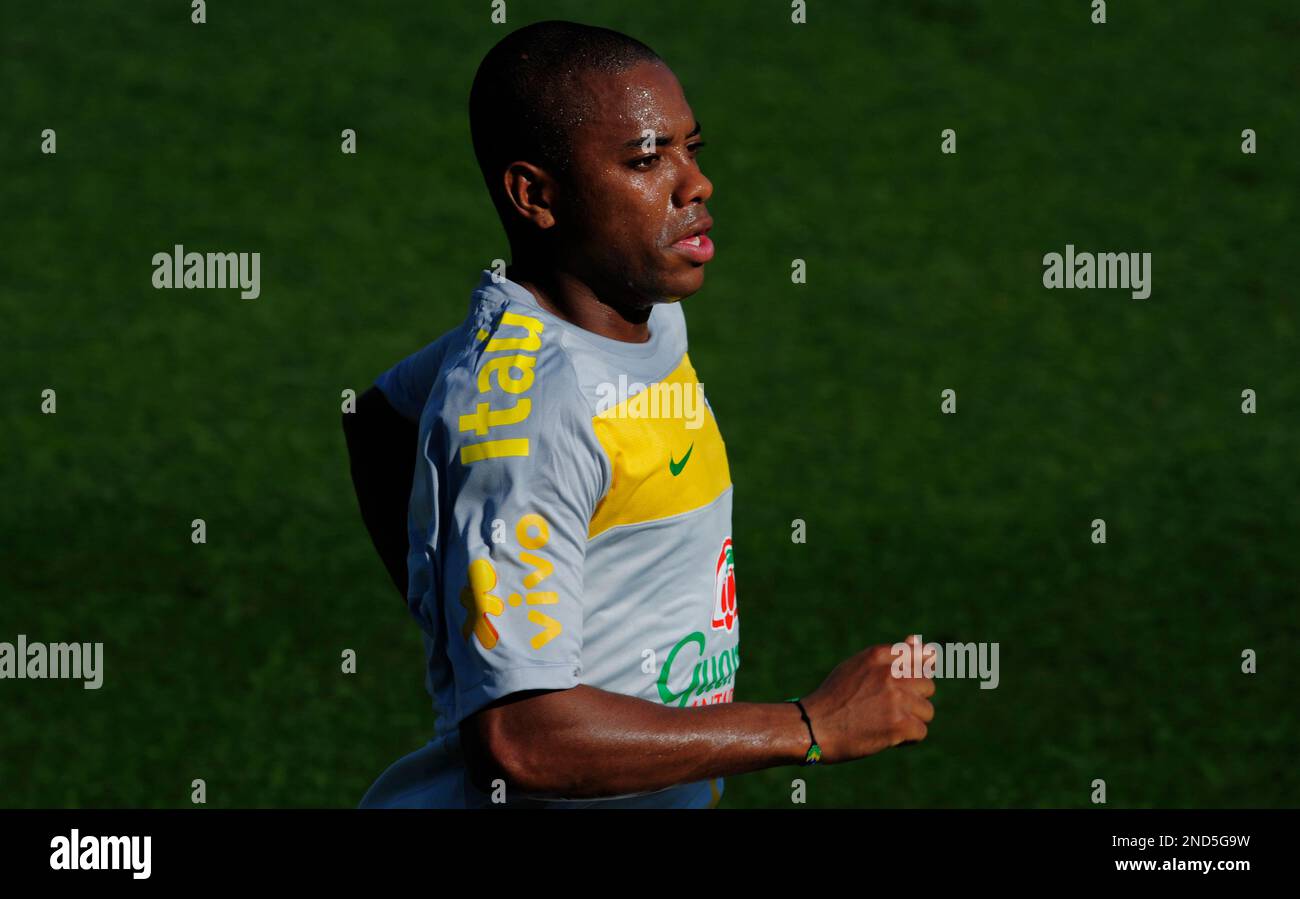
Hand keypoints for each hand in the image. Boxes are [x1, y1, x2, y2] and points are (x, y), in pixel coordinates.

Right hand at [801, 634, 936, 763]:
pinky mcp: (898, 724)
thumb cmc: (836, 697)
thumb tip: (932, 651)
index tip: (897, 688)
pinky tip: (888, 737)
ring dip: (911, 720)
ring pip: (927, 710)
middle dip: (913, 700)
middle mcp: (889, 673)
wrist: (813, 726)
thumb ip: (895, 658)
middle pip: (927, 686)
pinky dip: (907, 738)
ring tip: (885, 722)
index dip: (912, 677)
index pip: (920, 657)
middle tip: (887, 709)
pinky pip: (921, 731)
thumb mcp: (859, 667)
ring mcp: (895, 698)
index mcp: (878, 655)